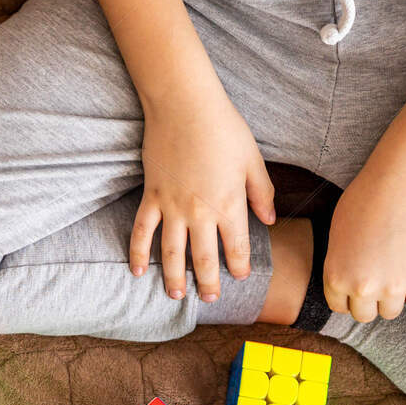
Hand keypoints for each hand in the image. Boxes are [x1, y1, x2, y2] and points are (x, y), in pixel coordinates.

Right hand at [132, 88, 275, 301]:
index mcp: (229, 204)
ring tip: (175, 295)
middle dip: (208, 282)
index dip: (238, 266)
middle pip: (203, 258)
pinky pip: (141, 231)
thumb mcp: (252, 160)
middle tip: (209, 299)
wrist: (184, 106)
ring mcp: (172, 207)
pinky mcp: (151, 197)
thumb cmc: (223, 128)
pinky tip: (136, 272)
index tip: (239, 277)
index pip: (236, 247)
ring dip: (173, 278)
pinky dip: (136, 253)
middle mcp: (200, 213)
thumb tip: (269, 219)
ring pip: (171, 253)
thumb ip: (261, 193)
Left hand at [323, 164, 405, 320]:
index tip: (357, 287)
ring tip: (396, 274)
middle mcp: (362, 288)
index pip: (340, 307)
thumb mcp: (337, 235)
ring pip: (391, 313)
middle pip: (365, 315)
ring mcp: (393, 287)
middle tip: (378, 281)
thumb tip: (347, 282)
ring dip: (393, 298)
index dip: (349, 297)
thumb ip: (340, 264)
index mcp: (336, 277)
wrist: (403, 186)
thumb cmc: (365, 201)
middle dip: (370, 301)